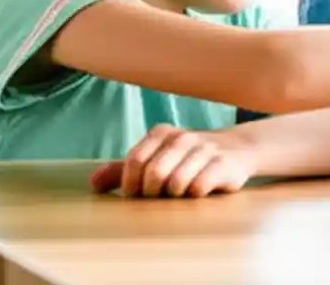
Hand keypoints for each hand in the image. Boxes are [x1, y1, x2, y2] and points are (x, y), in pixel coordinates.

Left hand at [89, 124, 255, 197]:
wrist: (237, 150)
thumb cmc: (188, 159)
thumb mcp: (155, 159)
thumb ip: (123, 170)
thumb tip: (92, 183)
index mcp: (161, 133)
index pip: (134, 161)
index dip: (131, 184)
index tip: (136, 195)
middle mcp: (183, 137)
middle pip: (154, 173)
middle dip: (152, 193)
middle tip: (159, 196)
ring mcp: (205, 149)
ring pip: (176, 182)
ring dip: (175, 195)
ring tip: (180, 192)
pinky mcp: (224, 164)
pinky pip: (199, 187)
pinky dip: (194, 195)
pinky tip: (198, 191)